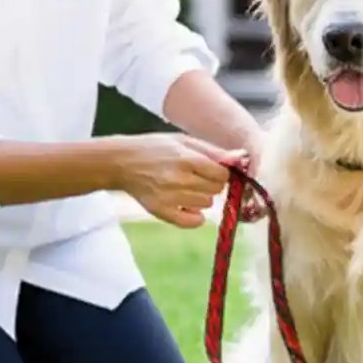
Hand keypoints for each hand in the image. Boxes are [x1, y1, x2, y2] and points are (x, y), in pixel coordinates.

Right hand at [110, 133, 238, 227]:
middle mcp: (179, 179)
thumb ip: (212, 151)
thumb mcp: (183, 141)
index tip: (212, 170)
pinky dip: (195, 217)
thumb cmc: (155, 148)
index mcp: (186, 158)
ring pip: (206, 205)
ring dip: (201, 197)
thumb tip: (240, 158)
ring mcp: (170, 197)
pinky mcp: (161, 212)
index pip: (222, 174)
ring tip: (186, 187)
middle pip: (216, 190)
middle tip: (196, 177)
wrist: (121, 162)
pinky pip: (192, 222)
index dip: (221, 172)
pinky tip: (188, 207)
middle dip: (211, 184)